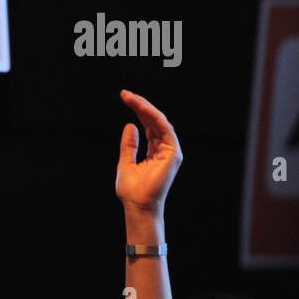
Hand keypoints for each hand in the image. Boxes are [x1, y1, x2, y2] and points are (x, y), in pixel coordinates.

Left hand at [116, 90, 181, 216]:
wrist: (137, 205)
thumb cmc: (132, 190)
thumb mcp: (125, 162)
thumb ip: (129, 145)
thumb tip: (130, 125)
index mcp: (155, 151)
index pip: (148, 126)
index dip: (138, 111)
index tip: (125, 98)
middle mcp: (165, 149)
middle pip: (154, 121)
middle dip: (140, 105)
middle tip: (125, 94)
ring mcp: (170, 150)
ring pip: (159, 122)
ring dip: (145, 108)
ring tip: (130, 98)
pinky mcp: (173, 153)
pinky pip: (164, 129)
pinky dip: (153, 117)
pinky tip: (141, 108)